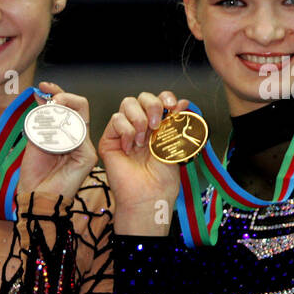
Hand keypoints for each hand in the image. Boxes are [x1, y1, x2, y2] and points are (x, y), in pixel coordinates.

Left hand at [14, 81, 96, 208]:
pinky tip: (52, 139)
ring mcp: (85, 147)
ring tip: (45, 122)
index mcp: (67, 133)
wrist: (36, 198)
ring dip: (60, 114)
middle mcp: (79, 138)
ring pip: (80, 117)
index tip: (43, 86)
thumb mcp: (34, 140)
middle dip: (63, 96)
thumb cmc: (35, 175)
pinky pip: (78, 136)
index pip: (69, 106)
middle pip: (79, 106)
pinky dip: (62, 132)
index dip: (58, 92)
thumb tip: (40, 95)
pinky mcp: (87, 157)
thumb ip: (39, 120)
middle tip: (50, 98)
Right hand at [97, 90, 192, 234]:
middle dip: (152, 105)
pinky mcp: (110, 139)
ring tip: (143, 141)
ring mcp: (125, 132)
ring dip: (139, 119)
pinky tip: (130, 148)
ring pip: (127, 104)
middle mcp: (141, 126)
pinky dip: (126, 131)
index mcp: (158, 126)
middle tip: (157, 124)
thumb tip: (183, 103)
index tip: (173, 106)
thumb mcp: (174, 145)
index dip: (165, 97)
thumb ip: (177, 123)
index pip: (159, 99)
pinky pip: (116, 120)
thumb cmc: (162, 178)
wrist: (149, 195)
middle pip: (142, 97)